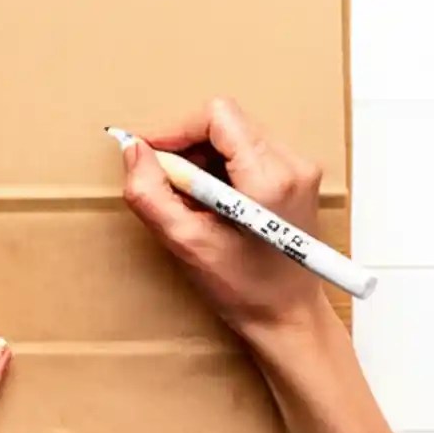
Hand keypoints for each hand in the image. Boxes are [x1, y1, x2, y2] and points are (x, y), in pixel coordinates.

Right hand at [121, 97, 328, 336]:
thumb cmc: (246, 290)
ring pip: (234, 134)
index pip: (217, 116)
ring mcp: (299, 168)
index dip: (176, 130)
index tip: (153, 157)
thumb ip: (151, 194)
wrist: (289, 316)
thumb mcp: (187, 245)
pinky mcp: (296, 175)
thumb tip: (134, 150)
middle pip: (225, 122)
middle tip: (171, 188)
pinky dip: (221, 168)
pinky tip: (214, 203)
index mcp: (269, 179)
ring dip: (203, 159)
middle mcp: (292, 164)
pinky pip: (248, 150)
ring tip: (194, 202)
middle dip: (188, 148)